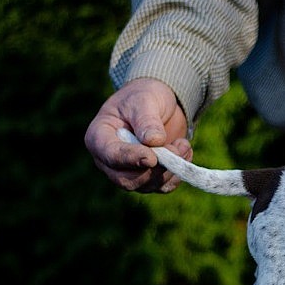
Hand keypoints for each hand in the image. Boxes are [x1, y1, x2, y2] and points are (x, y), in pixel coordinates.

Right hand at [84, 78, 191, 192]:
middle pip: (127, 180)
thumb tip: (153, 141)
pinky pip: (162, 186)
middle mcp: (110, 161)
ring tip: (183, 144)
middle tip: (176, 148)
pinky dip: (178, 174)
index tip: (152, 157)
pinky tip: (185, 152)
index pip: (110, 155)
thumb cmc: (144, 98)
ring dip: (170, 169)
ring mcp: (129, 172)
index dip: (130, 159)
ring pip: (147, 185)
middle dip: (155, 169)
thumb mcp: (144, 100)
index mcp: (99, 137)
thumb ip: (147, 120)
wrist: (158, 104)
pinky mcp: (149, 177)